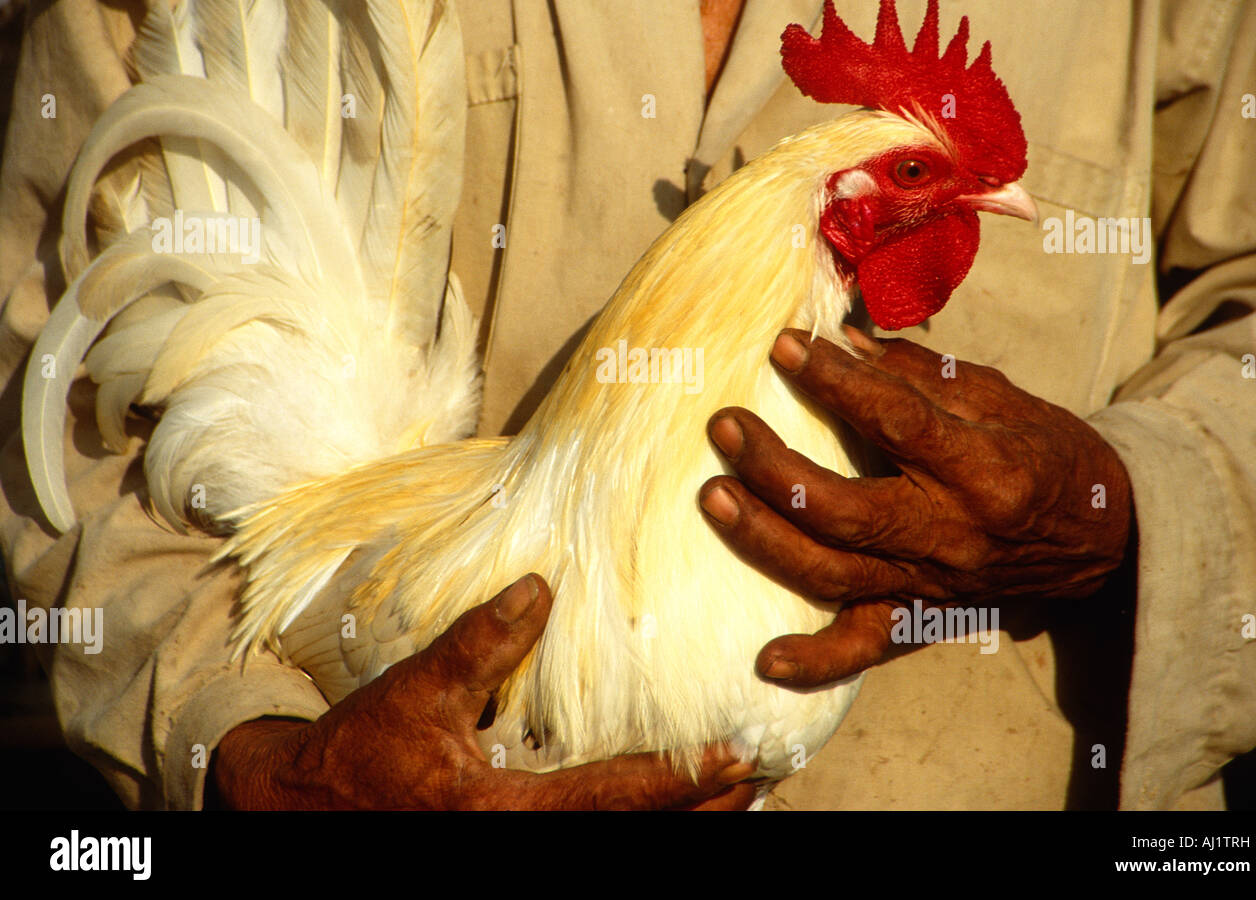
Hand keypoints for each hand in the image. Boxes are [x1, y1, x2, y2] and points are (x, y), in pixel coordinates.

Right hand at [208, 574, 755, 809]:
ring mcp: (520, 849)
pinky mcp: (514, 841)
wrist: (306, 812)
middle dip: (707, 810)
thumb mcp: (414, 692)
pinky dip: (642, 819)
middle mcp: (522, 843)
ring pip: (623, 843)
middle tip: (767, 771)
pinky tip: (675, 800)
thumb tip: (539, 589)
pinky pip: (596, 836)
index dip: (682, 778)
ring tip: (743, 788)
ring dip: (686, 820)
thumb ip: (479, 644)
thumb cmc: (359, 754)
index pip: (613, 796)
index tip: (739, 754)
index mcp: (503, 811)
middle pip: (638, 835)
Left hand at [698, 328, 1133, 686]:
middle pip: (847, 511)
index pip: (897, 422)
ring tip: (712, 497)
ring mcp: (932, 585)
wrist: (1102, 542)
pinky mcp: (923, 621)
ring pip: (834, 575)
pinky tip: (763, 659)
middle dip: (775, 469)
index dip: (834, 383)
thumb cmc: (1045, 454)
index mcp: (982, 467)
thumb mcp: (1000, 397)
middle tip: (725, 426)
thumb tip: (839, 337)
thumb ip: (918, 372)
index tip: (781, 346)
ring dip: (765, 541)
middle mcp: (954, 534)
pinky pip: (863, 649)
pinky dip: (814, 660)